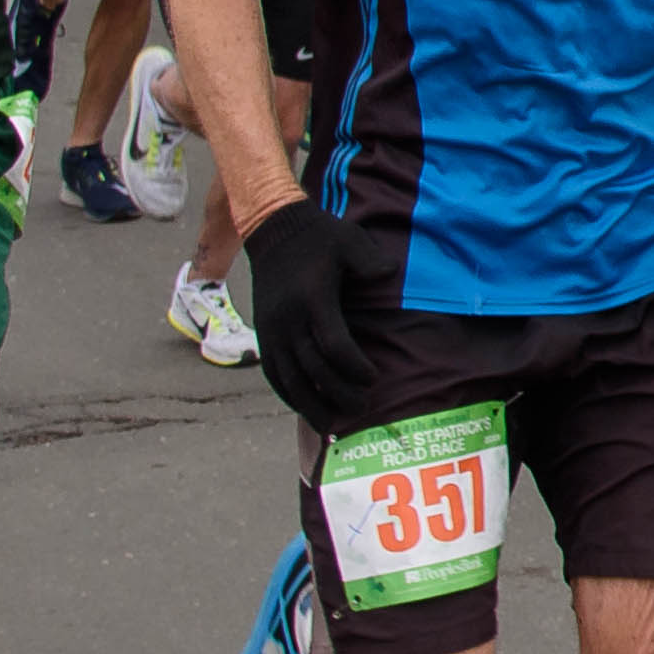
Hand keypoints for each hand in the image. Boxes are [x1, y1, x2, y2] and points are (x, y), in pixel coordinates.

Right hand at [237, 197, 392, 428]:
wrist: (273, 230)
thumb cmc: (320, 237)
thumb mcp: (350, 240)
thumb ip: (371, 261)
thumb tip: (390, 274)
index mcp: (313, 300)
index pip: (333, 345)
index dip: (354, 368)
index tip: (373, 378)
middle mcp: (288, 320)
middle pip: (313, 369)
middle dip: (338, 394)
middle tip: (361, 408)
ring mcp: (272, 329)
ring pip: (288, 378)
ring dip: (310, 404)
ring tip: (331, 424)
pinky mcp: (263, 333)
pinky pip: (272, 372)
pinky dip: (287, 394)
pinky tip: (304, 408)